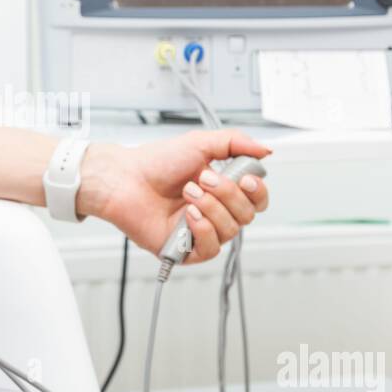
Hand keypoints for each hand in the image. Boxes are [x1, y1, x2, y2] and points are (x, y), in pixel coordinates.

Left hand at [75, 131, 269, 262]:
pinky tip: (189, 215)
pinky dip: (204, 230)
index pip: (257, 199)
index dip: (257, 191)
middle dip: (228, 194)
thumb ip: (236, 142)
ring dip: (212, 208)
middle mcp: (215, 210)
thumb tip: (266, 150)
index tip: (246, 179)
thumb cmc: (156, 162)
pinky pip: (211, 249)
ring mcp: (200, 230)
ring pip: (231, 232)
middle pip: (247, 215)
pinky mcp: (185, 249)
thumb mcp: (200, 143)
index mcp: (222, 188)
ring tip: (188, 193)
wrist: (125, 178)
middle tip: (203, 179)